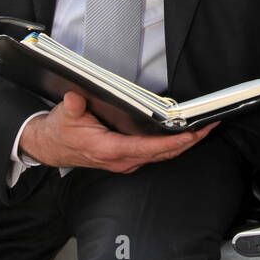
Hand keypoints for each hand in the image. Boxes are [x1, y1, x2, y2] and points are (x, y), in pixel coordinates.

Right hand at [19, 90, 218, 174]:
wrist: (50, 147)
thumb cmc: (60, 131)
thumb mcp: (64, 114)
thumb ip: (72, 106)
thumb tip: (76, 98)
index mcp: (109, 150)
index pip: (147, 148)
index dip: (171, 142)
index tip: (191, 134)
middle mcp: (121, 160)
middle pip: (162, 154)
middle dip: (188, 142)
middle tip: (209, 127)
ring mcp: (125, 162)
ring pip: (161, 156)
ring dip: (183, 145)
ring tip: (203, 130)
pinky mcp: (126, 159)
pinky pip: (155, 155)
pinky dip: (171, 146)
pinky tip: (183, 136)